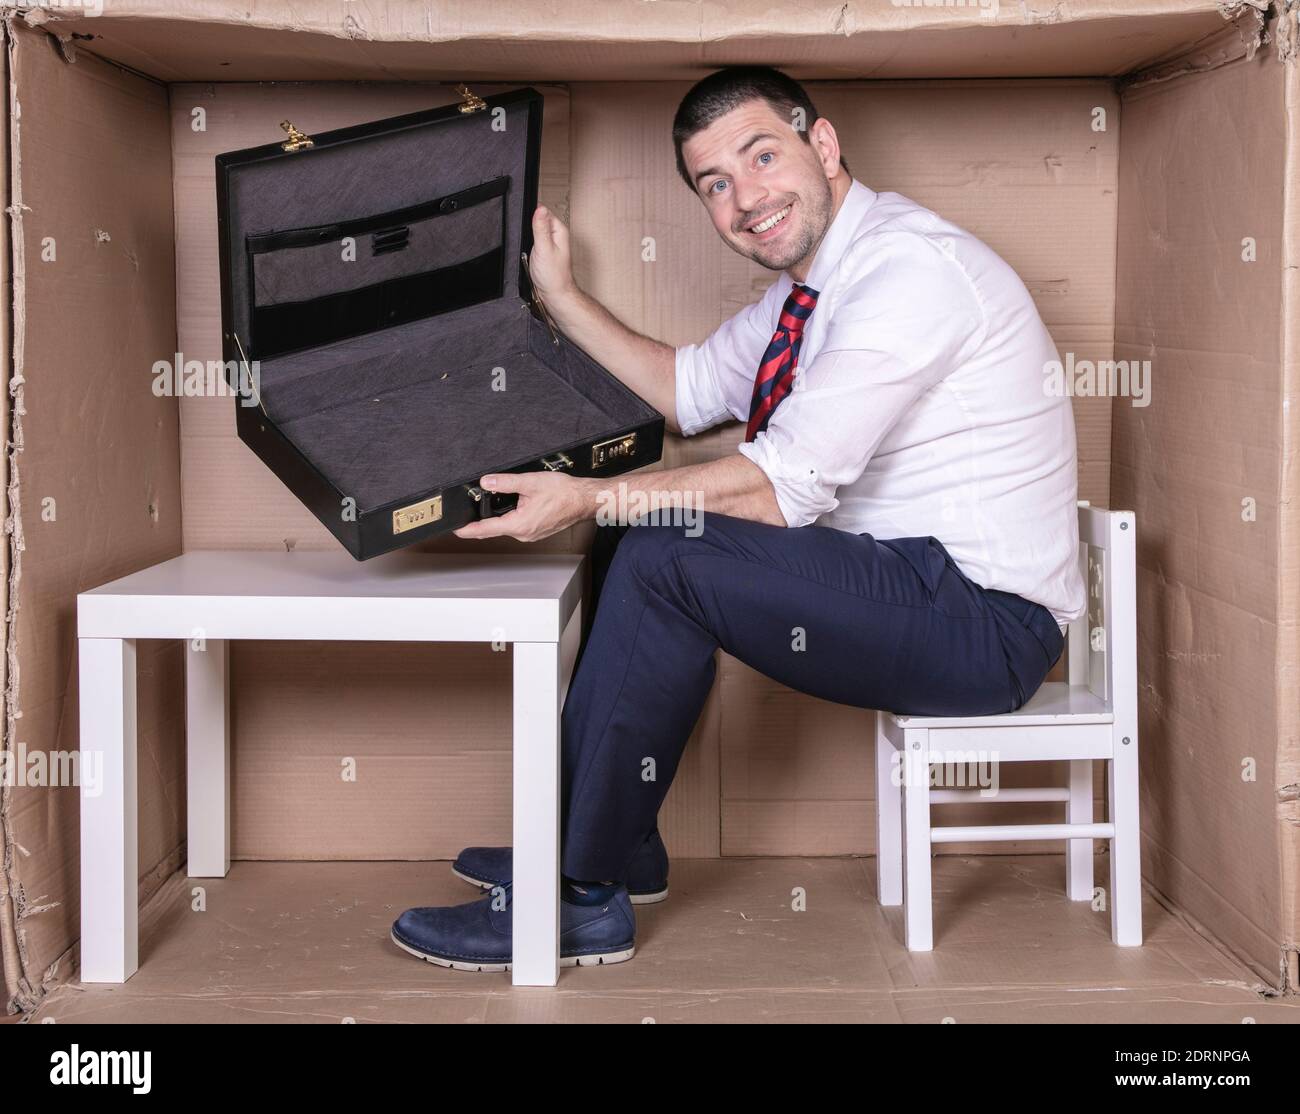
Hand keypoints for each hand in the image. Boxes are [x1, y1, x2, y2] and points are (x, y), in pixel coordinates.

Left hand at [452, 471, 592, 541]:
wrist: (585, 500)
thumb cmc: (564, 493)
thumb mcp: (530, 483)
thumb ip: (505, 482)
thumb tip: (486, 482)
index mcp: (519, 524)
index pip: (485, 529)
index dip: (467, 529)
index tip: (455, 529)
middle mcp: (524, 533)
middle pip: (494, 529)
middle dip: (481, 521)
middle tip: (469, 512)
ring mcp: (531, 534)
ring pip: (507, 527)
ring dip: (498, 518)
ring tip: (492, 506)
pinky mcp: (537, 531)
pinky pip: (518, 526)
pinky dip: (510, 518)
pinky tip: (513, 507)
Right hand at [527, 205, 576, 306]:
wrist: (554, 294)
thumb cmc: (553, 276)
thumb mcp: (543, 248)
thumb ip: (540, 228)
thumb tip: (539, 208)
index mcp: (559, 230)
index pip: (543, 211)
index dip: (532, 216)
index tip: (529, 228)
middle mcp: (556, 235)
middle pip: (538, 220)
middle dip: (529, 228)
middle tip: (529, 241)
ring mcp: (550, 243)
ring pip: (534, 231)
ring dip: (528, 237)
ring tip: (529, 248)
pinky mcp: (544, 251)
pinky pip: (534, 241)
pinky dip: (529, 245)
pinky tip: (529, 253)